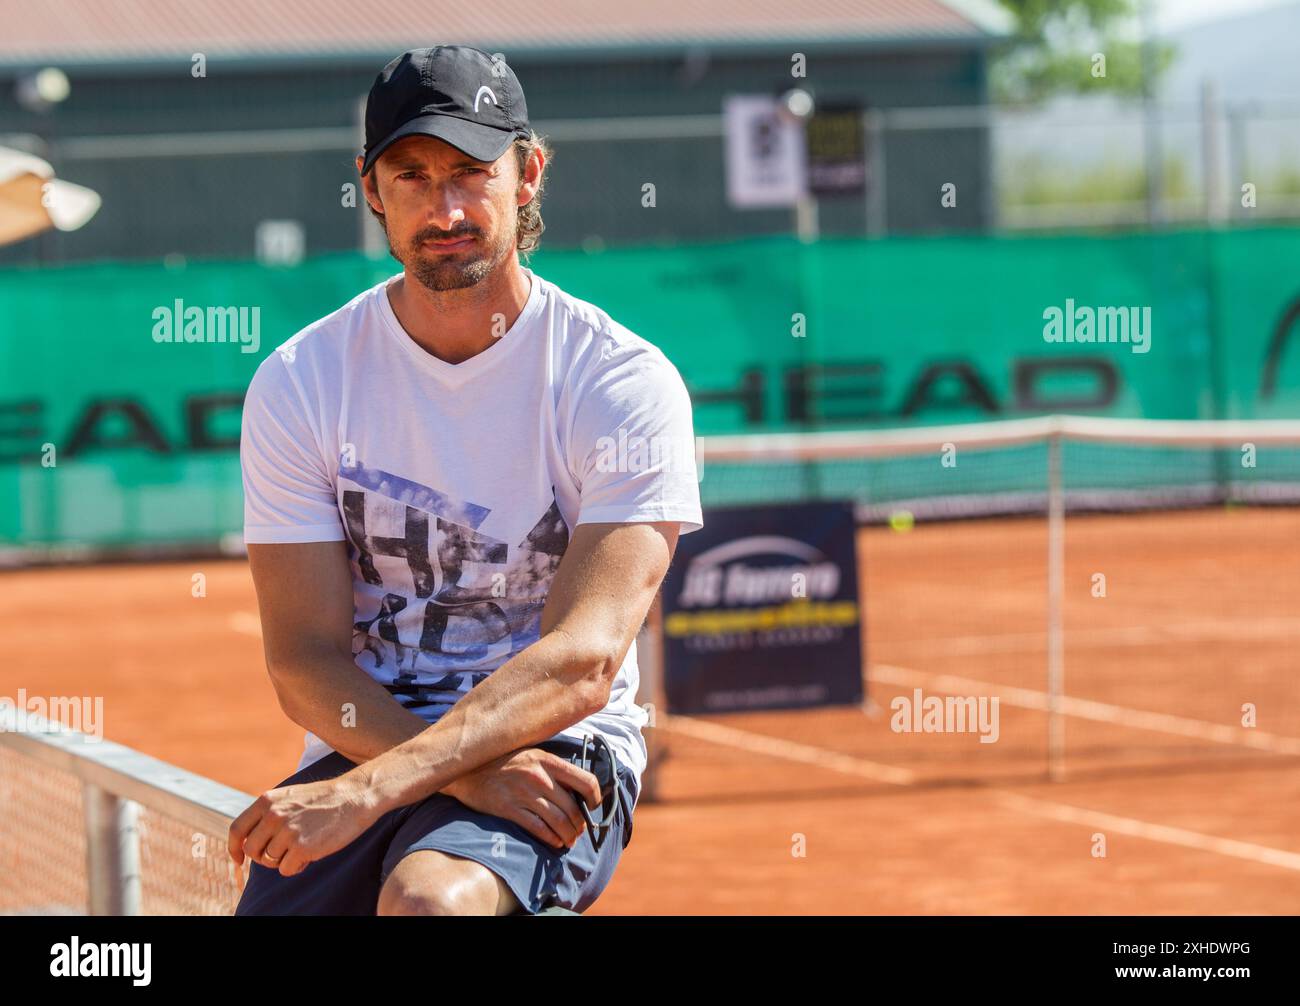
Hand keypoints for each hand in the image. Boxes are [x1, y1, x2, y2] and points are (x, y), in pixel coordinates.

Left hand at [227, 774, 378, 876]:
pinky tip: (311, 854)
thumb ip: (269, 812)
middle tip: (280, 854)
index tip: (239, 858)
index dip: (234, 848)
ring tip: (302, 848)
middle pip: (251, 849)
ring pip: (269, 861)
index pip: (236, 829)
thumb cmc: (325, 799)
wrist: (355, 796)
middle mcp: (273, 815)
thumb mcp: (291, 796)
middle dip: (262, 857)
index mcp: (267, 801)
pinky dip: (297, 867)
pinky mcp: (302, 847)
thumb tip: (250, 838)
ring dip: (283, 860)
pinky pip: (286, 870)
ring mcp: (287, 831)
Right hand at [443, 748, 602, 850]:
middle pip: (572, 807)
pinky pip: (538, 829)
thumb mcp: (531, 754)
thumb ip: (552, 768)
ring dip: (568, 835)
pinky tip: (554, 842)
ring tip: (569, 840)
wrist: (466, 769)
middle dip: (580, 824)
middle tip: (579, 831)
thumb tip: (577, 789)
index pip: (586, 780)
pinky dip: (551, 839)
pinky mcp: (509, 808)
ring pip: (558, 821)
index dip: (595, 797)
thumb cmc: (502, 762)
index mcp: (547, 760)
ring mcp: (523, 793)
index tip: (593, 806)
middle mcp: (538, 776)